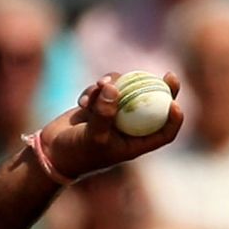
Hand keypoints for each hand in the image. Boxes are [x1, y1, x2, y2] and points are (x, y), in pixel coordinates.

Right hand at [40, 72, 182, 181]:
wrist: (52, 151)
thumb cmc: (76, 153)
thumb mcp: (92, 137)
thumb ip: (104, 114)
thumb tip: (115, 87)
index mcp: (134, 144)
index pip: (162, 134)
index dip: (173, 120)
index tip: (176, 104)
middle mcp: (128, 129)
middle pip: (153, 105)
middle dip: (162, 89)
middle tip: (170, 75)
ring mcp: (114, 115)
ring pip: (126, 90)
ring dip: (112, 85)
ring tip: (96, 89)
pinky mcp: (100, 104)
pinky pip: (106, 88)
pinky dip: (94, 90)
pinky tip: (81, 101)